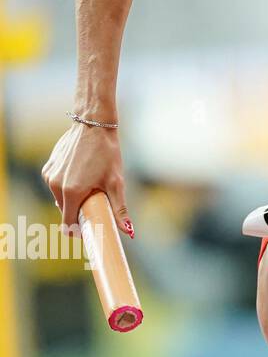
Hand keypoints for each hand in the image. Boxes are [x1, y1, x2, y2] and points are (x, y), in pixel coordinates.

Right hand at [41, 122, 131, 238]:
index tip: (88, 230)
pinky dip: (67, 184)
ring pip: (61, 198)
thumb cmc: (107, 153)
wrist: (93, 125)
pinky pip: (56, 184)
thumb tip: (129, 231)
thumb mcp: (116, 182)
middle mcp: (55, 186)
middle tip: (96, 201)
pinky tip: (82, 172)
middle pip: (66, 210)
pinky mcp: (48, 167)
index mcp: (71, 192)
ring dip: (74, 197)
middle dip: (79, 211)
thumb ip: (120, 209)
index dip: (78, 230)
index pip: (68, 224)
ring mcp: (49, 176)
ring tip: (91, 184)